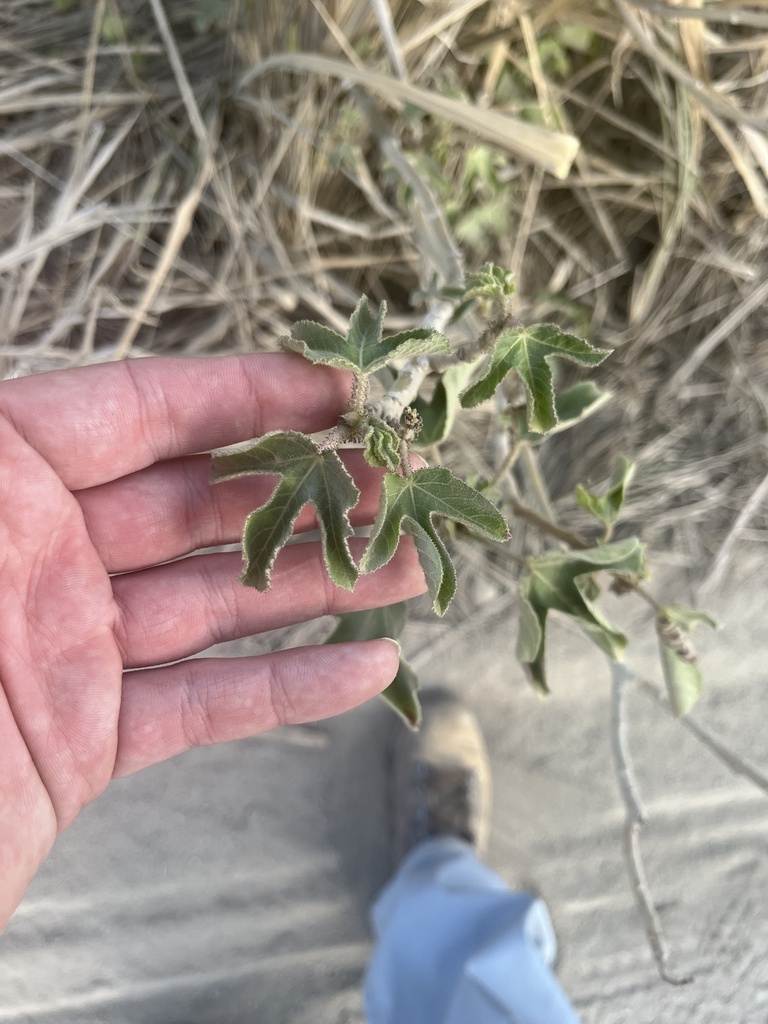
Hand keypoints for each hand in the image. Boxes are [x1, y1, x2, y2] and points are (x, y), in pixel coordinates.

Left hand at [0, 354, 424, 927]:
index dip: (244, 394)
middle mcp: (36, 554)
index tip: (337, 390)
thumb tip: (75, 396)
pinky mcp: (85, 740)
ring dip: (322, 585)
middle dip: (308, 490)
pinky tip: (363, 668)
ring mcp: (66, 648)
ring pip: (219, 603)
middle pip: (200, 505)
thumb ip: (5, 450)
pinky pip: (204, 706)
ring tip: (410, 565)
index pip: (139, 409)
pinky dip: (287, 689)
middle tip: (399, 482)